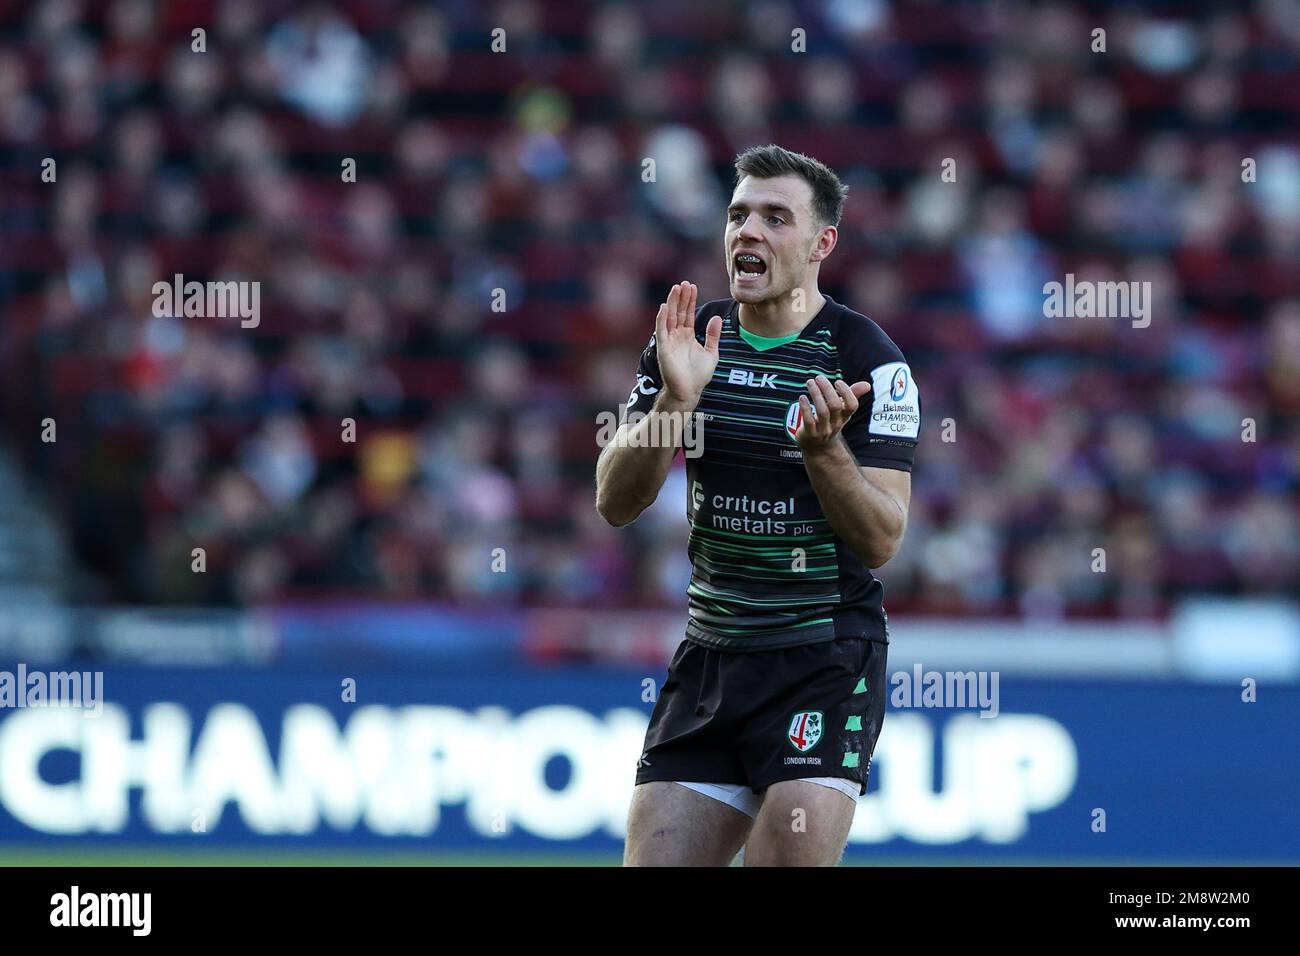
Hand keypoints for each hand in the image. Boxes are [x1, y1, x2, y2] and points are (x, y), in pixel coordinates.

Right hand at [654, 282, 721, 409]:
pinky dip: (662, 318)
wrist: (689, 391)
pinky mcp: (663, 348)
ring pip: (670, 317)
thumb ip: (713, 336)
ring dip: (672, 303)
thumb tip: (716, 318)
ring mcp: (669, 341)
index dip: (690, 300)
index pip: (688, 314)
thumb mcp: (711, 353)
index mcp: (687, 336)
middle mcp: (677, 336)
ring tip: (676, 288)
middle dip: (681, 298)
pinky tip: (665, 306)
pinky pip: (662, 330)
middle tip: (685, 283)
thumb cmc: (698, 375)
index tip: (693, 286)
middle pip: (679, 312)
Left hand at [795, 375, 871, 451]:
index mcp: (845, 416)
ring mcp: (823, 429)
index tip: (838, 382)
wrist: (818, 447)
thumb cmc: (830, 421)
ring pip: (822, 411)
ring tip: (810, 382)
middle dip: (827, 389)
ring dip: (815, 394)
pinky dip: (805, 407)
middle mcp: (836, 423)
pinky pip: (809, 420)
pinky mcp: (810, 433)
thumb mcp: (842, 410)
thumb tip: (868, 385)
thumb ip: (853, 395)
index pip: (852, 405)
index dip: (846, 392)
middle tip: (818, 378)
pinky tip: (802, 397)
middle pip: (835, 405)